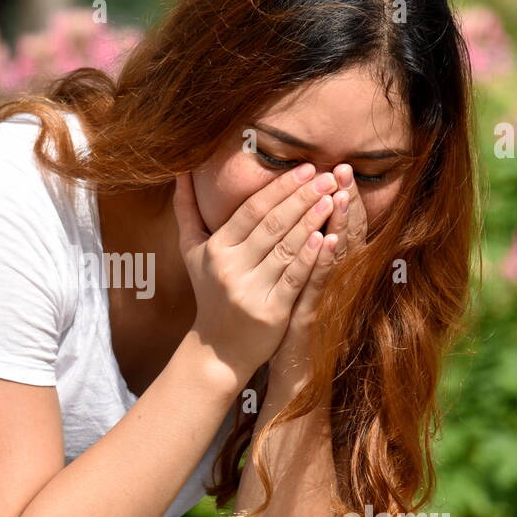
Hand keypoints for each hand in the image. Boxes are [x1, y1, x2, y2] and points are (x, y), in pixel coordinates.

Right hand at [172, 164, 335, 384]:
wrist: (218, 349)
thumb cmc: (209, 292)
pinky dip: (312, 257)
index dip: (280, 188)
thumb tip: (180, 173)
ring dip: (313, 221)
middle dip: (303, 197)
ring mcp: (250, 291)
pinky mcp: (271, 313)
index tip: (306, 168)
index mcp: (216, 249)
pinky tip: (328, 237)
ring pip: (286, 248)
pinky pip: (294, 279)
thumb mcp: (192, 252)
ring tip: (335, 198)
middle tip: (329, 176)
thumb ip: (186, 211)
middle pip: (272, 225)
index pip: (252, 210)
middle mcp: (230, 268)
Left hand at [270, 163, 369, 375]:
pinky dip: (325, 262)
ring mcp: (326, 295)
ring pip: (337, 254)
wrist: (291, 362)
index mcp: (328, 264)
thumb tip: (297, 213)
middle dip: (343, 199)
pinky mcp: (313, 313)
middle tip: (343, 169)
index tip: (339, 166)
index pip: (339, 222)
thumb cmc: (289, 314)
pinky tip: (326, 240)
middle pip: (344, 231)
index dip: (343, 195)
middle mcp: (333, 277)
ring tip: (341, 194)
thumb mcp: (297, 277)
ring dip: (340, 224)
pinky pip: (320, 284)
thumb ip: (298, 244)